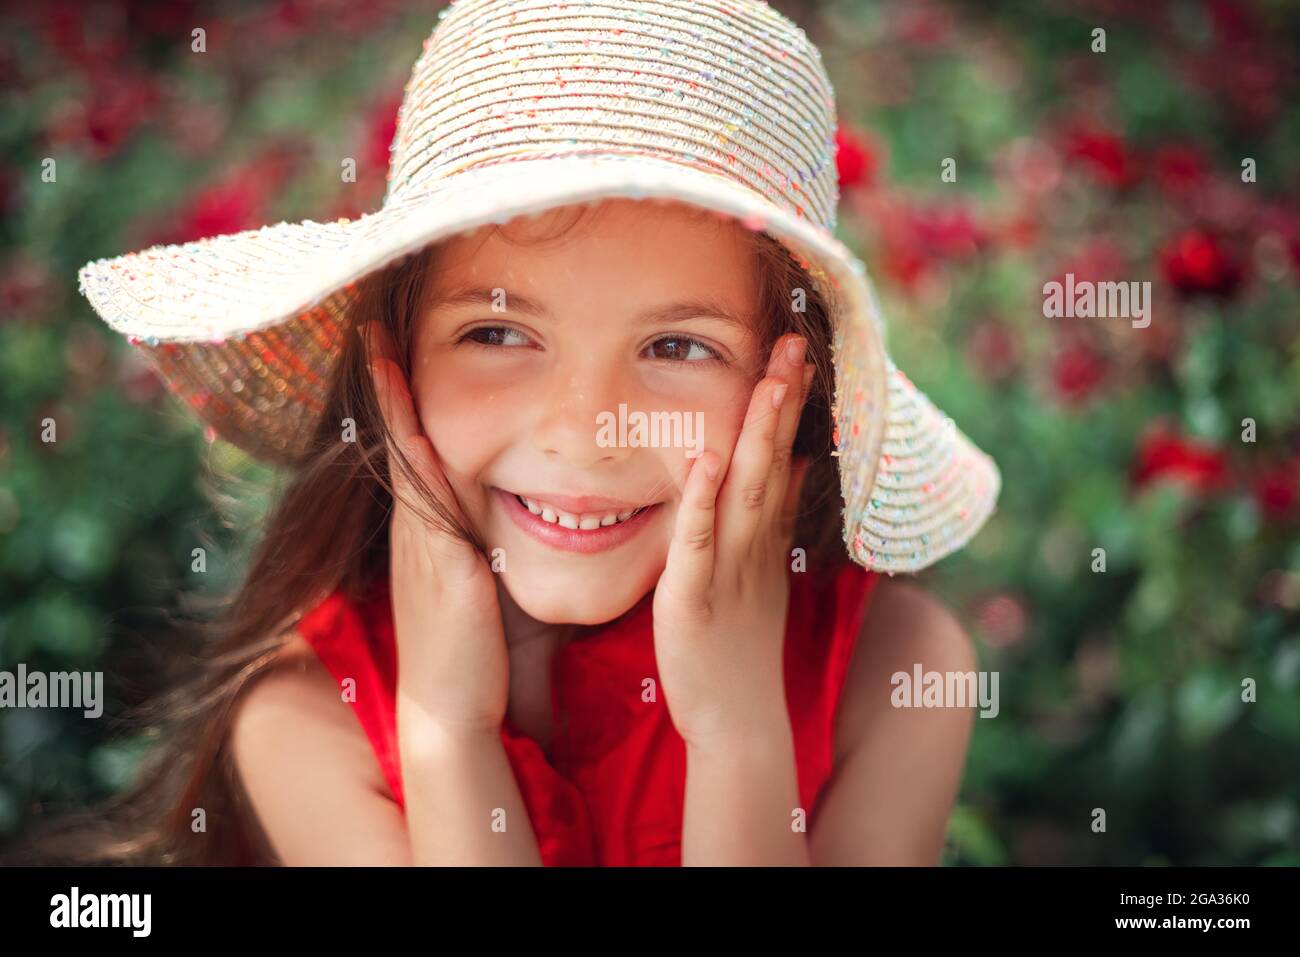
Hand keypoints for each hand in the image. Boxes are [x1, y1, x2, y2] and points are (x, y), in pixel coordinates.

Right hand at [365, 321, 509, 735]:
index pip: (407, 454)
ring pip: (404, 464)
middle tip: (374, 331)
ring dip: (395, 410)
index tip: (391, 355)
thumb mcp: (475, 584)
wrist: (450, 707)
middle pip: (396, 445)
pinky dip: (420, 465)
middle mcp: (414, 533)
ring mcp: (421, 547)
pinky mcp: (442, 568)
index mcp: (423, 534)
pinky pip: (427, 505)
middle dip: (385, 388)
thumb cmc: (472, 650)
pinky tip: (418, 431)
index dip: (399, 405)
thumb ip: (482, 544)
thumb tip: (508, 511)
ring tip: (383, 356)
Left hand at [652, 333, 813, 748]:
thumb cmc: (740, 645)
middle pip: (772, 461)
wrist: (735, 717)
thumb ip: (774, 518)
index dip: (791, 407)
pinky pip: (697, 542)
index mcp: (763, 537)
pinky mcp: (692, 597)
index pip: (783, 458)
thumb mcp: (762, 573)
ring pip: (745, 491)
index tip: (800, 353)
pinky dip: (701, 502)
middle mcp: (752, 545)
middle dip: (783, 401)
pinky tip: (704, 461)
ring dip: (757, 435)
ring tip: (769, 382)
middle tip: (796, 344)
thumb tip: (797, 465)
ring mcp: (727, 569)